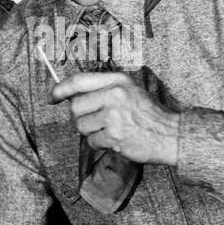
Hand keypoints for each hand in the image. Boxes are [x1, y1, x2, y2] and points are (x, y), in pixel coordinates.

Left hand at [50, 71, 180, 165]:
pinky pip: (92, 141)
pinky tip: (116, 140)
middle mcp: (115, 95)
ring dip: (91, 132)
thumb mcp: (129, 91)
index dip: (60, 90)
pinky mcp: (115, 136)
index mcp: (118, 81)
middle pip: (75, 107)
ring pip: (81, 126)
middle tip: (95, 122)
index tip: (51, 97)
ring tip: (110, 130)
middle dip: (80, 118)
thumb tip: (68, 95)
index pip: (78, 81)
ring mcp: (115, 115)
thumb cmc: (147, 114)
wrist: (171, 134)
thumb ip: (102, 89)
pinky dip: (100, 143)